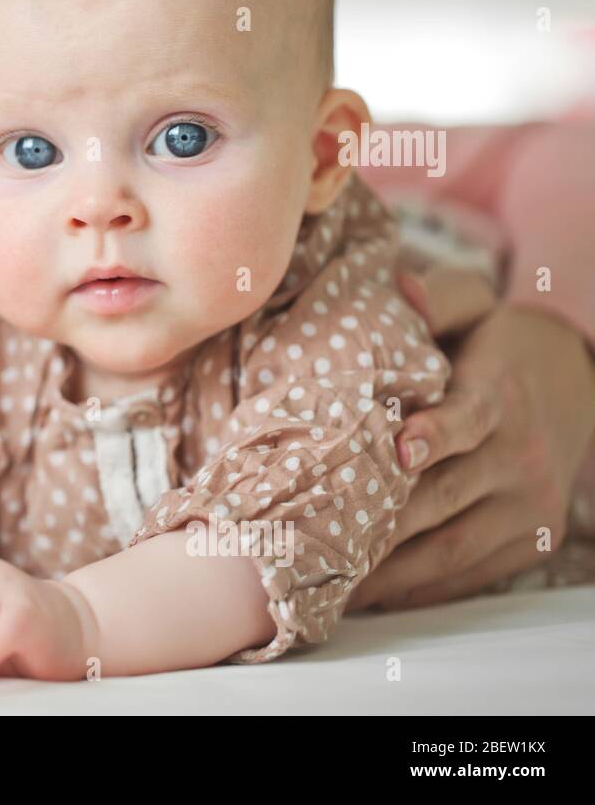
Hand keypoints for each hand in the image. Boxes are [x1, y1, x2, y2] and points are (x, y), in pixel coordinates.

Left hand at [351, 269, 594, 609]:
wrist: (577, 381)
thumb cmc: (498, 345)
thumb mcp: (477, 308)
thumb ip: (439, 298)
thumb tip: (401, 287)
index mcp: (502, 396)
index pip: (468, 419)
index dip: (434, 435)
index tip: (396, 450)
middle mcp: (522, 457)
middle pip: (442, 499)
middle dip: (377, 524)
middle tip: (310, 541)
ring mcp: (530, 505)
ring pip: (450, 548)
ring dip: (387, 570)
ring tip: (325, 580)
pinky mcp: (531, 540)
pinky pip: (469, 573)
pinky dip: (419, 587)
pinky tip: (367, 592)